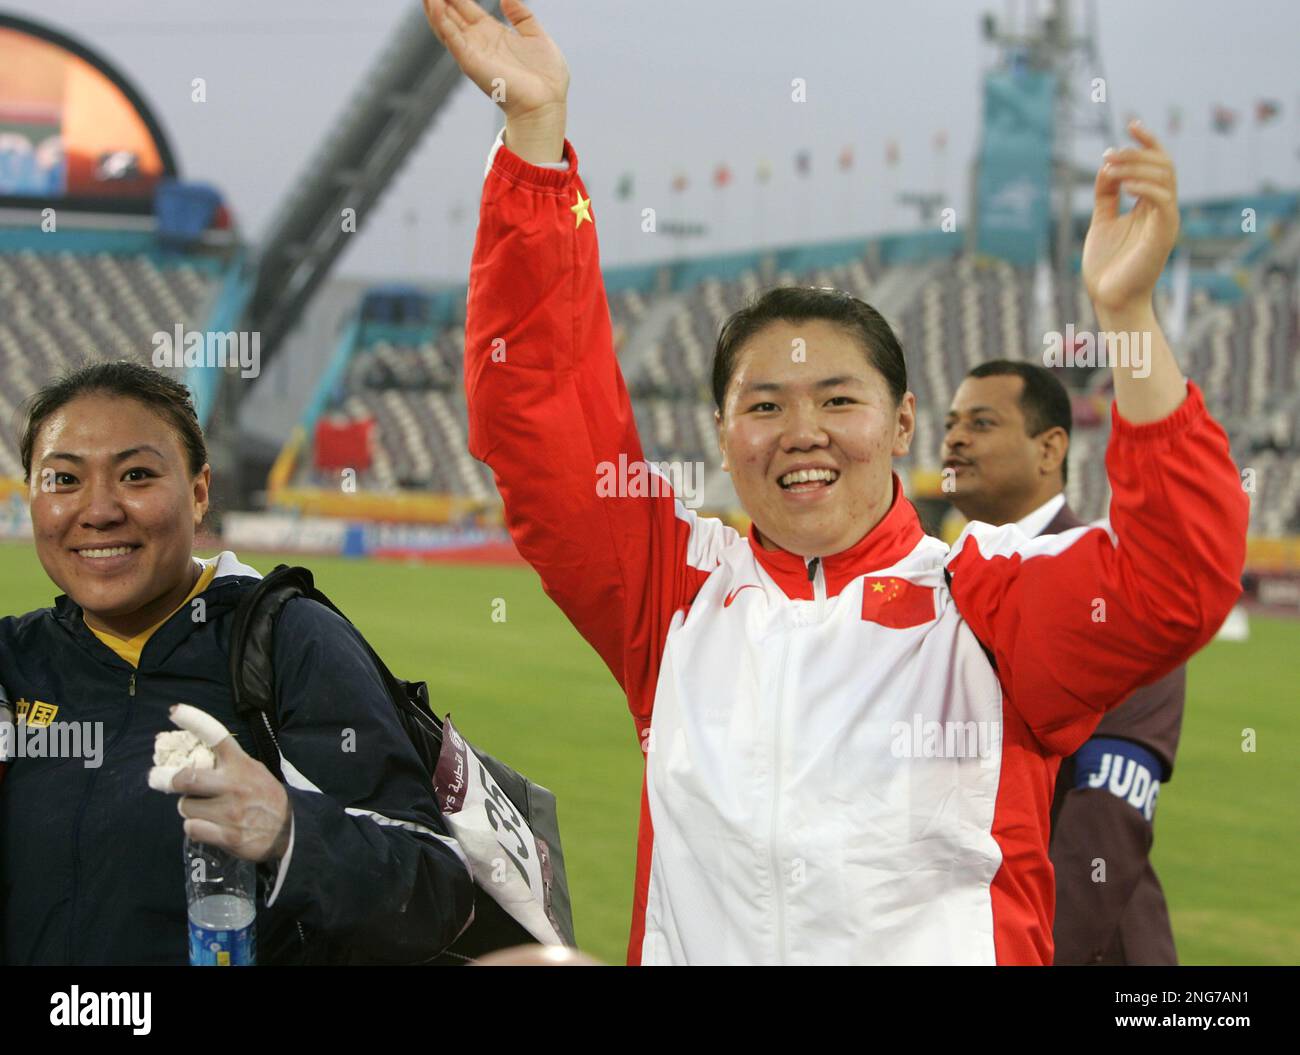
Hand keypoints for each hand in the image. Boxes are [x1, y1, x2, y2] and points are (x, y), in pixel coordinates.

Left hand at [155, 705, 291, 863]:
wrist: (290, 828)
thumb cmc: (264, 796)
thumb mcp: (252, 771)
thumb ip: (226, 765)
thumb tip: (188, 759)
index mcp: (241, 764)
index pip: (216, 736)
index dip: (194, 721)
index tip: (174, 712)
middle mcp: (234, 784)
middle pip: (186, 777)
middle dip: (166, 779)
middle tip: (158, 779)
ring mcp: (231, 811)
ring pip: (185, 806)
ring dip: (189, 809)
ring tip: (203, 810)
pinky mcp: (229, 836)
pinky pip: (192, 828)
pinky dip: (195, 828)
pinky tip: (207, 827)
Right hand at [423, 0, 568, 162]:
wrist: (546, 103)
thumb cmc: (547, 78)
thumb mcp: (536, 36)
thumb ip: (521, 16)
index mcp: (493, 34)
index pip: (467, 9)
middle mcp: (479, 42)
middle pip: (451, 14)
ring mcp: (473, 52)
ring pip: (445, 25)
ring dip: (433, 6)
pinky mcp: (471, 62)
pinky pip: (451, 38)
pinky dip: (440, 20)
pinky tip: (433, 3)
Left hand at [1082, 120, 1179, 317]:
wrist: (1109, 299)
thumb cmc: (1106, 266)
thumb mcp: (1102, 221)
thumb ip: (1106, 195)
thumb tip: (1106, 167)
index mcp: (1149, 205)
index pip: (1157, 164)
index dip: (1147, 141)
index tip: (1130, 123)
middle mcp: (1162, 209)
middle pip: (1163, 164)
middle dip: (1136, 152)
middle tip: (1109, 153)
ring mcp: (1165, 220)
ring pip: (1164, 177)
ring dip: (1136, 166)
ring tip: (1110, 168)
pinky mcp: (1164, 233)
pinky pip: (1163, 199)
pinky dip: (1144, 186)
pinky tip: (1123, 184)